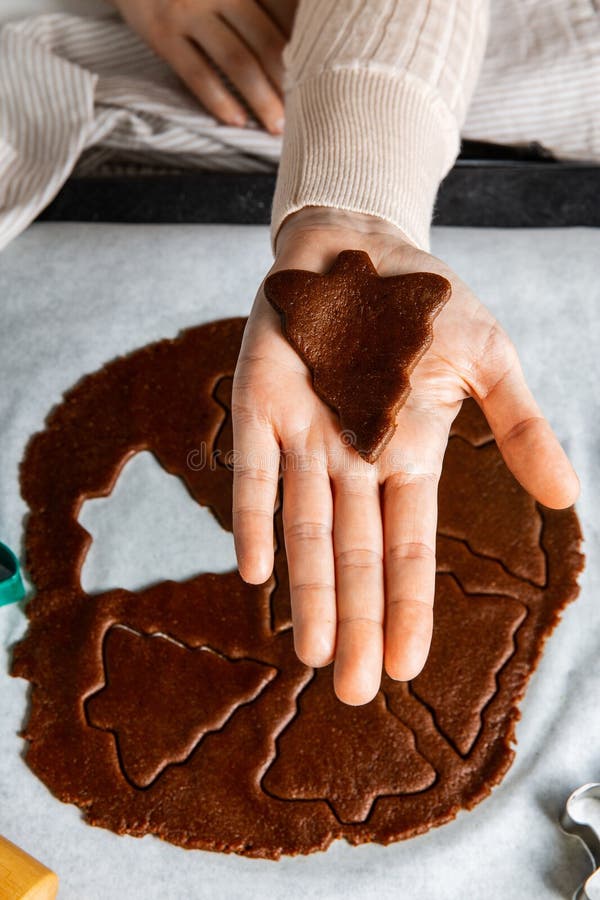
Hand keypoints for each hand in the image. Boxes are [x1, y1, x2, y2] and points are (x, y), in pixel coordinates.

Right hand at [109, 0, 296, 132]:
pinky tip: (236, 121)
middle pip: (268, 41)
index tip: (323, 76)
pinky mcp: (162, 32)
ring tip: (276, 126)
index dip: (308, 47)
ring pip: (237, 61)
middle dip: (290, 81)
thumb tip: (302, 32)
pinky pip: (196, 73)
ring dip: (261, 99)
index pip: (286, 13)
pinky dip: (218, 100)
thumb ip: (259, 1)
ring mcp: (189, 9)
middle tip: (308, 111)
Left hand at [232, 208, 578, 704]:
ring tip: (314, 655)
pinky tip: (254, 572)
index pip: (409, 544)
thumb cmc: (423, 303)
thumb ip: (518, 425)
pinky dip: (255, 518)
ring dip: (308, 591)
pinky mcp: (259, 406)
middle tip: (354, 693)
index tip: (408, 666)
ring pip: (306, 528)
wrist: (357, 247)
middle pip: (355, 554)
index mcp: (408, 452)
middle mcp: (354, 459)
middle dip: (357, 622)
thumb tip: (567, 497)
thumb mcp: (484, 356)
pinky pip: (255, 472)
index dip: (409, 604)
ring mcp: (304, 436)